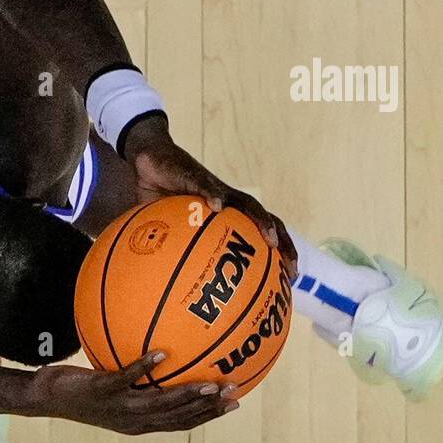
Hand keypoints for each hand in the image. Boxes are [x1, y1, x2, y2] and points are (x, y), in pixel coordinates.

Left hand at [29, 352, 238, 433]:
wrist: (44, 398)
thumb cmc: (81, 392)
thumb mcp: (114, 390)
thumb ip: (138, 382)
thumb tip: (163, 358)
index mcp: (138, 423)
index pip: (181, 424)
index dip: (208, 416)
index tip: (233, 404)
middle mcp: (131, 420)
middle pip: (177, 417)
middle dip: (207, 407)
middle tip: (233, 392)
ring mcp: (117, 406)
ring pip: (158, 403)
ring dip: (185, 393)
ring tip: (209, 382)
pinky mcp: (101, 389)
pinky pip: (126, 378)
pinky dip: (144, 367)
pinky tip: (161, 353)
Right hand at [123, 116, 297, 276]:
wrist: (150, 158)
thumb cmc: (160, 196)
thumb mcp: (166, 228)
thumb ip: (170, 251)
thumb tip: (163, 284)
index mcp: (226, 214)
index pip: (259, 233)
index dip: (277, 254)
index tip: (289, 277)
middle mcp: (227, 201)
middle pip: (264, 221)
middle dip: (282, 243)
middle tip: (292, 269)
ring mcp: (215, 188)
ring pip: (247, 204)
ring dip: (261, 221)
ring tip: (270, 239)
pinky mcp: (195, 174)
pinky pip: (205, 185)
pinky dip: (212, 194)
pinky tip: (216, 206)